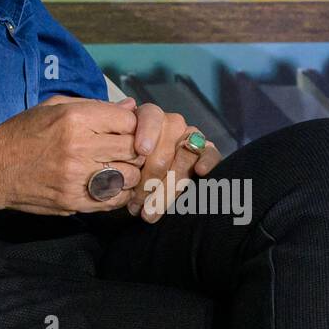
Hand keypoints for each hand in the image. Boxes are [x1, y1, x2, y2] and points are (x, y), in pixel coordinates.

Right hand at [0, 93, 144, 215]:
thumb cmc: (22, 133)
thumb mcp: (54, 107)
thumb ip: (94, 106)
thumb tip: (130, 107)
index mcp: (75, 118)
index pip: (128, 121)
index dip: (132, 124)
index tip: (124, 129)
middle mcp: (79, 147)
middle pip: (133, 148)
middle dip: (134, 148)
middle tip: (124, 150)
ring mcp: (77, 177)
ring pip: (129, 176)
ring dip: (129, 172)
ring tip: (117, 167)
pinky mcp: (74, 201)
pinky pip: (113, 199)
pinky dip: (118, 193)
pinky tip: (108, 185)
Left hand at [127, 103, 222, 220]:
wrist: (151, 173)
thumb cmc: (128, 163)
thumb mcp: (120, 155)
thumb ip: (119, 150)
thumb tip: (117, 148)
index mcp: (148, 117)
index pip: (150, 117)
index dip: (146, 133)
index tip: (141, 151)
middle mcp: (171, 123)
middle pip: (164, 152)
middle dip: (148, 183)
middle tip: (136, 204)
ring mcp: (191, 136)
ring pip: (183, 160)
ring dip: (167, 190)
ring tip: (151, 211)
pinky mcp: (207, 150)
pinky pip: (210, 154)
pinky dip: (207, 162)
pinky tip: (200, 172)